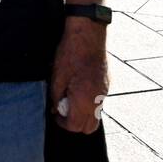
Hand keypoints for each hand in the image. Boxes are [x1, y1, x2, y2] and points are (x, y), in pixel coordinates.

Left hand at [50, 18, 108, 132]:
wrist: (88, 34)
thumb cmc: (70, 53)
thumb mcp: (56, 76)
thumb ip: (56, 97)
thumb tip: (55, 109)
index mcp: (84, 99)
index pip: (75, 125)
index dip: (63, 123)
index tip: (56, 115)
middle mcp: (98, 99)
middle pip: (89, 127)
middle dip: (74, 123)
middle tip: (62, 110)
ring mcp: (105, 92)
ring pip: (95, 115)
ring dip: (82, 113)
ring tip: (69, 97)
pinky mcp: (107, 84)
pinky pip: (98, 102)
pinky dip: (88, 103)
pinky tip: (78, 89)